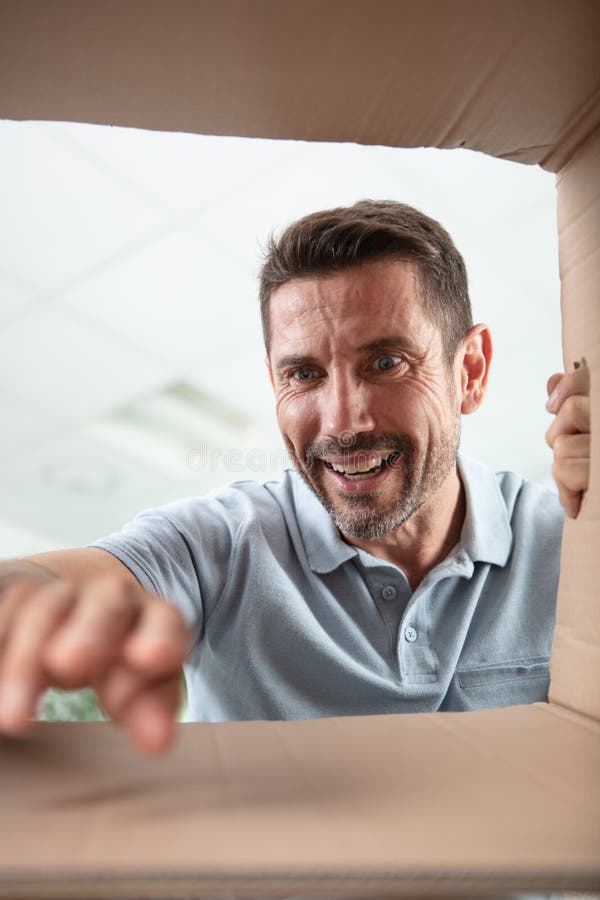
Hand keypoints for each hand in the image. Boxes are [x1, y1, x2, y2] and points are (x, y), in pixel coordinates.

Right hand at [0, 577, 190, 753]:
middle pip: (106, 608)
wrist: (79, 614)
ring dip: (26, 661)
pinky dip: (0, 643)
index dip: (161, 639)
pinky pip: (7, 614)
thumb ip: (151, 711)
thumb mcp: (142, 688)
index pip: (165, 623)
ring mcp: (62, 595)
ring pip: (43, 613)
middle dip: (91, 632)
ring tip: (16, 718)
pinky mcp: (22, 598)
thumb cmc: (123, 665)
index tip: (153, 658)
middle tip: (72, 662)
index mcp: (154, 617)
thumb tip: (158, 742)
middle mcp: (110, 597)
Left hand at [545, 363, 590, 517]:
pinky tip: (581, 501)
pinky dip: (566, 488)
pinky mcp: (598, 478)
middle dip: (562, 435)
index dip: (567, 389)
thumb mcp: (590, 437)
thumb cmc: (595, 478)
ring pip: (561, 443)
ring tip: (588, 481)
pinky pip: (564, 468)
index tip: (556, 407)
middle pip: (571, 410)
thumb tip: (554, 380)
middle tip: (581, 457)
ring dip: (565, 467)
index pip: (585, 379)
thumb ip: (576, 402)